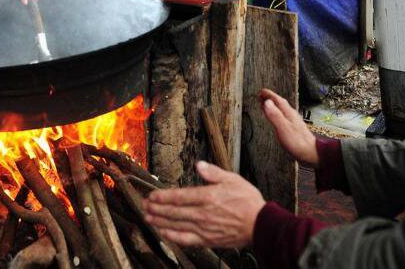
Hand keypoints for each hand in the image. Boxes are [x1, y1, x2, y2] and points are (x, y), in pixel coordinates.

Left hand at [143, 161, 264, 248]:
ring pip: (176, 225)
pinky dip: (173, 236)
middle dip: (156, 208)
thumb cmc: (248, 201)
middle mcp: (202, 213)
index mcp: (208, 196)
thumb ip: (213, 173)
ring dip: (160, 221)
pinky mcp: (207, 239)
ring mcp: (204, 228)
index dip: (163, 196)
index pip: (179, 196)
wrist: (261, 224)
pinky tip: (164, 233)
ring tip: (148, 218)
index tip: (151, 195)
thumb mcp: (233, 179)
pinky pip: (186, 239)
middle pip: (173, 211)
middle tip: (144, 205)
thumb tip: (199, 165)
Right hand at [258, 88, 317, 164]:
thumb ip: (274, 115)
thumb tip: (266, 102)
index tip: (261, 92)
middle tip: (262, 96)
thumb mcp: (283, 128)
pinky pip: (283, 117)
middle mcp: (292, 115)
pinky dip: (277, 114)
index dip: (269, 95)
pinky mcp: (294, 128)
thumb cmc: (298, 142)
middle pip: (280, 103)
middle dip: (270, 99)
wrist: (311, 153)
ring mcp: (294, 121)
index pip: (278, 100)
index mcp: (288, 113)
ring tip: (267, 105)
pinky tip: (277, 119)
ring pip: (282, 110)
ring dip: (274, 106)